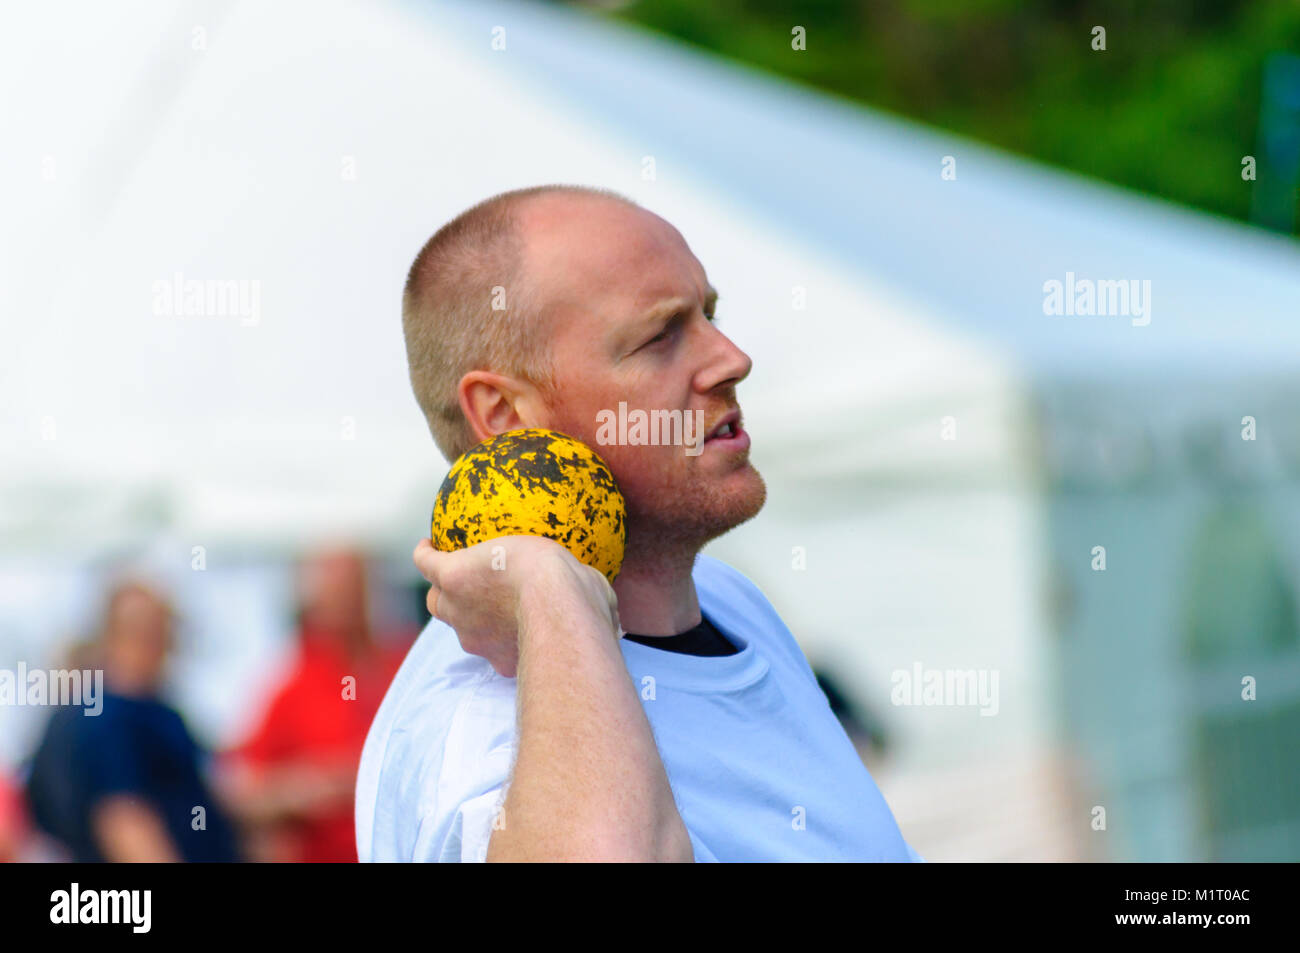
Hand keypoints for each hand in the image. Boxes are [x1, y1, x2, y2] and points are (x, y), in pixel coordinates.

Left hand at [413, 536, 619, 677]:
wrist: (563, 613)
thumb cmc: (554, 571)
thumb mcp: (539, 550)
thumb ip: (533, 558)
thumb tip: (570, 561)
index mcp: (457, 574)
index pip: (426, 563)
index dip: (425, 554)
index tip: (429, 545)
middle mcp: (458, 609)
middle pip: (437, 603)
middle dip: (445, 595)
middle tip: (464, 586)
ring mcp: (476, 640)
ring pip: (464, 632)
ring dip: (475, 623)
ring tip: (499, 615)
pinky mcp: (499, 662)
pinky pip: (497, 654)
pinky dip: (506, 647)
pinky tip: (524, 642)